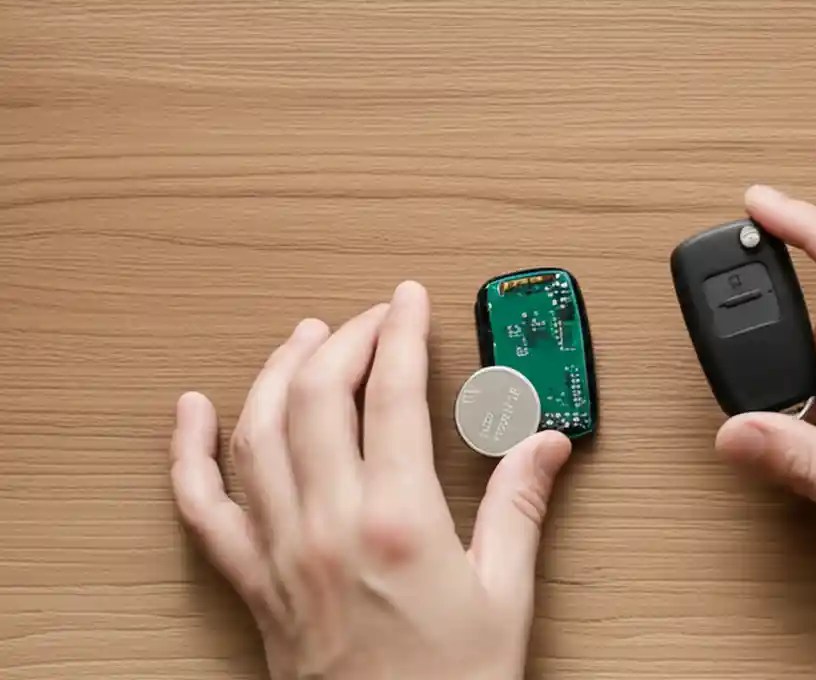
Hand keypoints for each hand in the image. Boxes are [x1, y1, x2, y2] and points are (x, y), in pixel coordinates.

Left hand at [170, 281, 571, 679]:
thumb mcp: (506, 596)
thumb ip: (520, 507)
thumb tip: (544, 442)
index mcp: (398, 522)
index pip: (392, 396)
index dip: (400, 334)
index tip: (409, 301)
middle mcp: (327, 525)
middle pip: (316, 397)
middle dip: (344, 340)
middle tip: (373, 318)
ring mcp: (281, 551)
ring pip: (256, 432)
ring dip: (276, 372)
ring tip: (304, 337)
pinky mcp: (253, 581)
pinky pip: (201, 506)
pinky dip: (188, 452)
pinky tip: (191, 413)